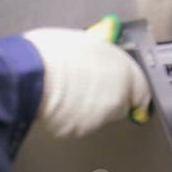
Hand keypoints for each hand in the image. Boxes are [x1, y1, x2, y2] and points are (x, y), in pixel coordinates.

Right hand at [24, 15, 150, 136]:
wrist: (29, 76)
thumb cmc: (51, 53)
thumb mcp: (82, 40)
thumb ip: (98, 49)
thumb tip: (100, 45)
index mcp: (123, 70)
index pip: (142, 90)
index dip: (134, 93)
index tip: (132, 97)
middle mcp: (115, 97)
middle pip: (119, 104)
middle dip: (106, 98)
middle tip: (86, 85)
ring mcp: (97, 118)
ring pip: (96, 116)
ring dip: (86, 107)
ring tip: (64, 91)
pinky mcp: (76, 131)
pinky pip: (74, 124)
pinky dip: (68, 117)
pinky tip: (54, 103)